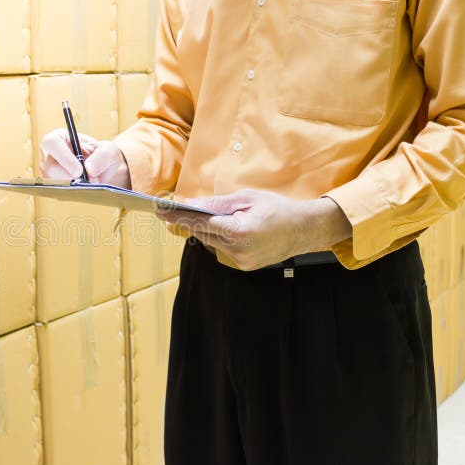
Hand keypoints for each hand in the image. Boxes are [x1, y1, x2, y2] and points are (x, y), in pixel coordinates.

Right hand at [40, 128, 131, 188]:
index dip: (64, 157)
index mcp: (60, 137)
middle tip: (89, 181)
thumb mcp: (109, 150)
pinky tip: (84, 189)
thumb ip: (102, 156)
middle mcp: (50, 154)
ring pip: (53, 182)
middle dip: (70, 178)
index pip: (52, 143)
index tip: (78, 171)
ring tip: (90, 182)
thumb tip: (88, 170)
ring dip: (73, 186)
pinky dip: (73, 193)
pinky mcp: (53, 185)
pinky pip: (58, 192)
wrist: (105, 170)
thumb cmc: (103, 156)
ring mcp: (49, 171)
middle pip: (51, 167)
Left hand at [158, 189, 351, 269]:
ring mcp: (242, 261)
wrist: (305, 230)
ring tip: (188, 216)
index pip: (199, 223)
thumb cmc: (277, 208)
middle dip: (186, 222)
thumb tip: (191, 204)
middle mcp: (238, 250)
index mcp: (239, 231)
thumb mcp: (246, 198)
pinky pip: (224, 249)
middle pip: (202, 234)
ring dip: (203, 230)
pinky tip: (218, 228)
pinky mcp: (245, 266)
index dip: (177, 216)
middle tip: (166, 211)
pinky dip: (219, 238)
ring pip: (212, 243)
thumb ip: (217, 204)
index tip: (159, 210)